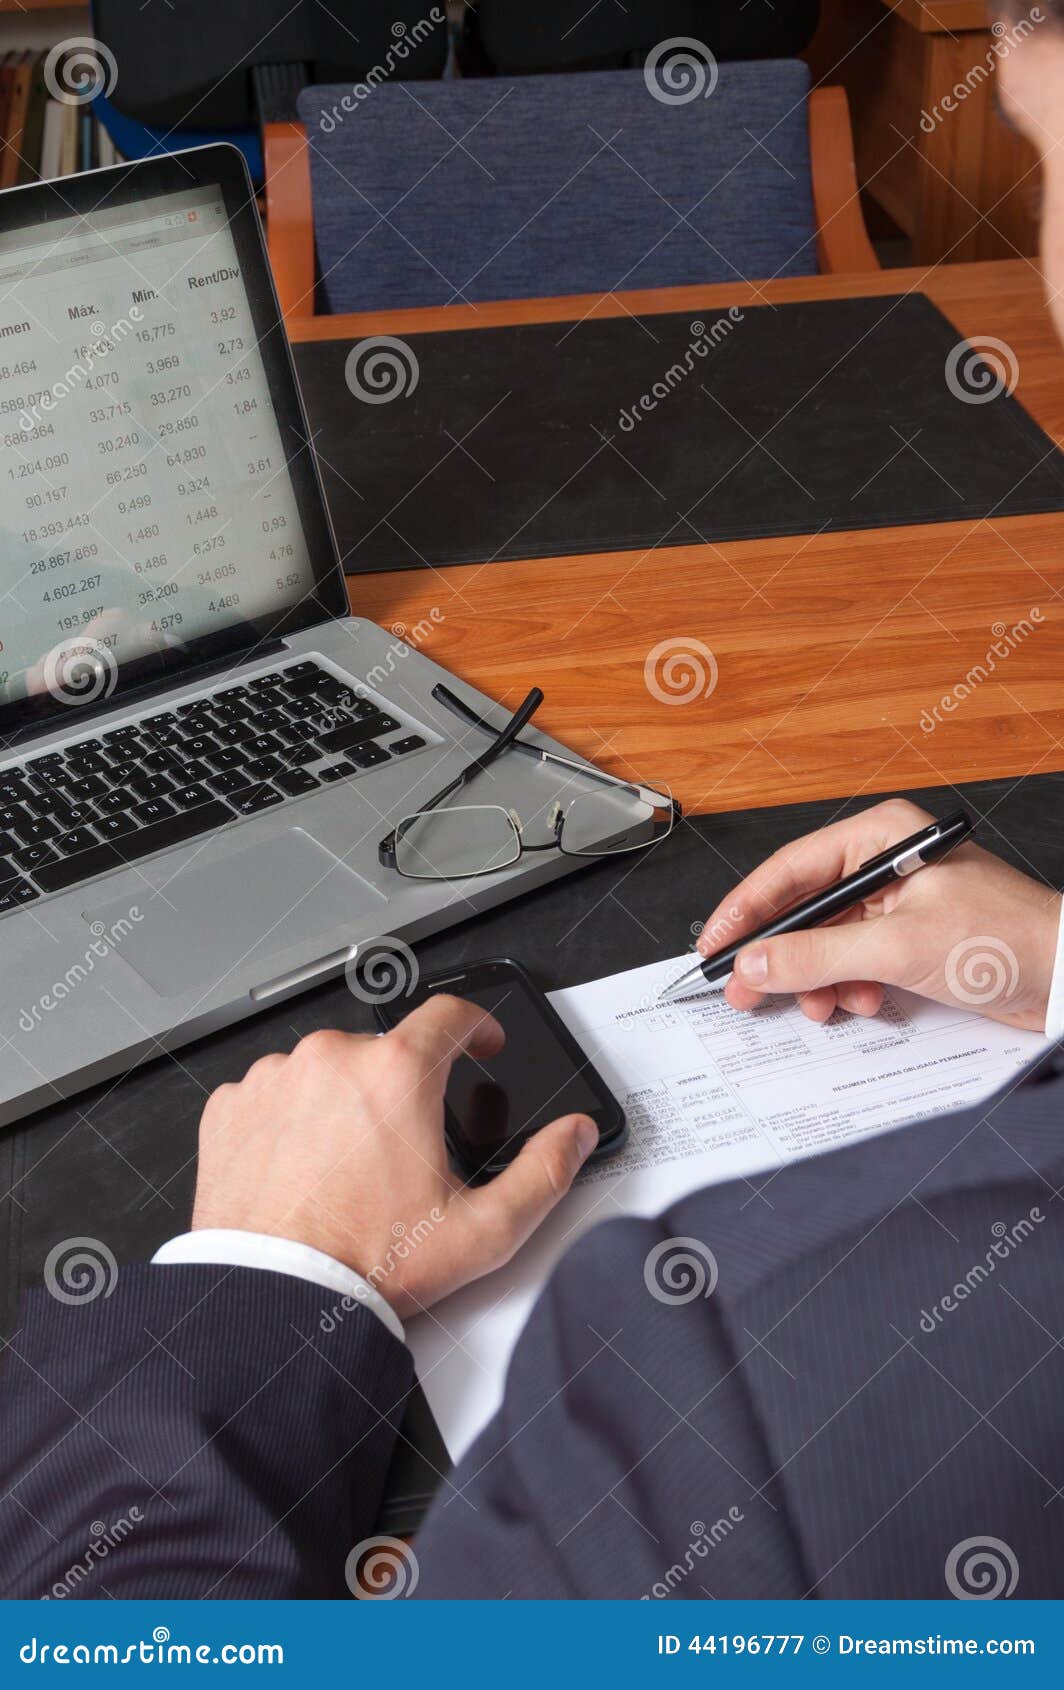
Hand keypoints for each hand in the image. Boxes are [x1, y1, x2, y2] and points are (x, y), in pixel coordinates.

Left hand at [191, 995, 599, 1318]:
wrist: (272, 1299)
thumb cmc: (364, 1265)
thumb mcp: (482, 1231)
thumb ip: (544, 1173)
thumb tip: (574, 1136)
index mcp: (397, 1074)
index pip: (449, 1015)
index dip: (477, 1026)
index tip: (481, 1044)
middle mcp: (333, 1060)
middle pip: (385, 1050)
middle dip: (404, 1088)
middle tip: (407, 1148)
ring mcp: (276, 1078)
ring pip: (327, 1070)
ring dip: (344, 1102)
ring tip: (351, 1167)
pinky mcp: (232, 1107)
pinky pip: (273, 1093)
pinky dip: (291, 1119)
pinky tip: (305, 1167)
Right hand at [698, 798, 1059, 1030]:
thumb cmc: (1007, 939)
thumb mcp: (897, 948)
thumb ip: (816, 956)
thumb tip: (754, 964)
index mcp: (880, 837)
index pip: (789, 870)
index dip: (744, 911)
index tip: (714, 946)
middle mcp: (884, 863)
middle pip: (802, 909)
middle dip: (778, 956)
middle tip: (743, 990)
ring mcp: (896, 903)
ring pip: (824, 943)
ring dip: (817, 980)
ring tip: (823, 1005)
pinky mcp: (909, 940)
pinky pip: (853, 963)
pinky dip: (848, 988)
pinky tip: (864, 1003)